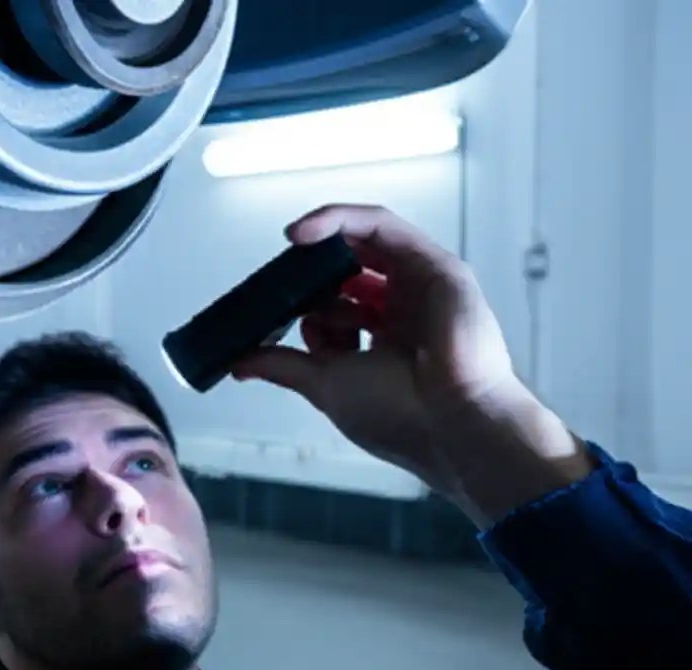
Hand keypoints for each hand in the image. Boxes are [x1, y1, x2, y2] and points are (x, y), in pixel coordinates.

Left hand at [231, 204, 590, 523]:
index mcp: (383, 343)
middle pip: (348, 271)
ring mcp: (422, 287)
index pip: (334, 308)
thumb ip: (282, 365)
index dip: (301, 305)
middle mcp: (405, 312)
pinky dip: (341, 220)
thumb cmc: (402, 416)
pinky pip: (383, 226)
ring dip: (320, 238)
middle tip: (277, 279)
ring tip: (290, 248)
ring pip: (364, 240)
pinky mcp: (436, 266)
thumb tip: (241, 361)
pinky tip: (304, 232)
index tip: (265, 310)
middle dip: (307, 273)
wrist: (452, 425)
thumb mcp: (323, 383)